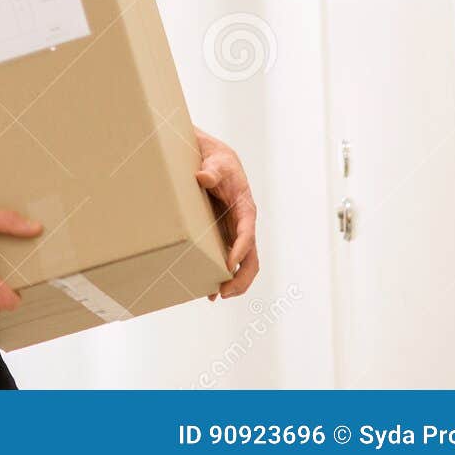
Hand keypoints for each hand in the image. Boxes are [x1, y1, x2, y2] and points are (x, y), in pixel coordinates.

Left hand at [194, 127, 258, 298]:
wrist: (212, 159)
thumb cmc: (217, 160)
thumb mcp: (216, 161)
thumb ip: (212, 170)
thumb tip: (203, 177)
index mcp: (245, 208)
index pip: (247, 233)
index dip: (240, 249)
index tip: (228, 264)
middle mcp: (243, 225)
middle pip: (251, 257)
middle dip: (241, 277)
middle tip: (224, 292)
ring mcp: (233, 232)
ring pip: (242, 264)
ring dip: (233, 282)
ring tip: (215, 295)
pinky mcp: (222, 236)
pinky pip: (226, 259)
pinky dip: (221, 275)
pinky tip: (207, 289)